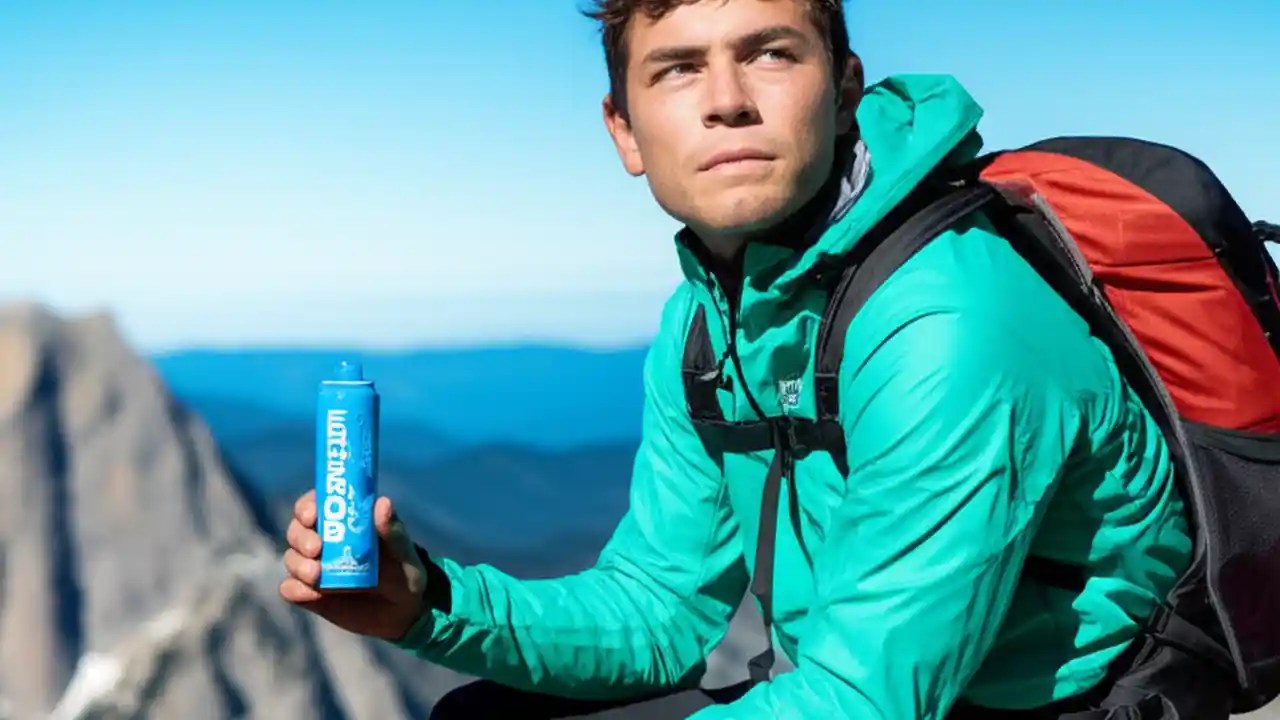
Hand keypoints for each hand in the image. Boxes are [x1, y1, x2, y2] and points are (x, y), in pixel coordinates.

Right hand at [279, 490, 429, 640]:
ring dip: (299, 564)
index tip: (312, 515)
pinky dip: (296, 589)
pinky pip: (290, 589)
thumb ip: (392, 530)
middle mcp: (322, 541)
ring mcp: (313, 568)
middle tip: (316, 548)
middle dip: (301, 537)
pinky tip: (312, 594)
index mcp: (341, 522)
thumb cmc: (403, 571)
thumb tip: (382, 502)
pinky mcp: (310, 595)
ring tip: (317, 575)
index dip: (307, 506)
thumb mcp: (402, 551)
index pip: (313, 505)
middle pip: (296, 531)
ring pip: (291, 559)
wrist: (403, 611)